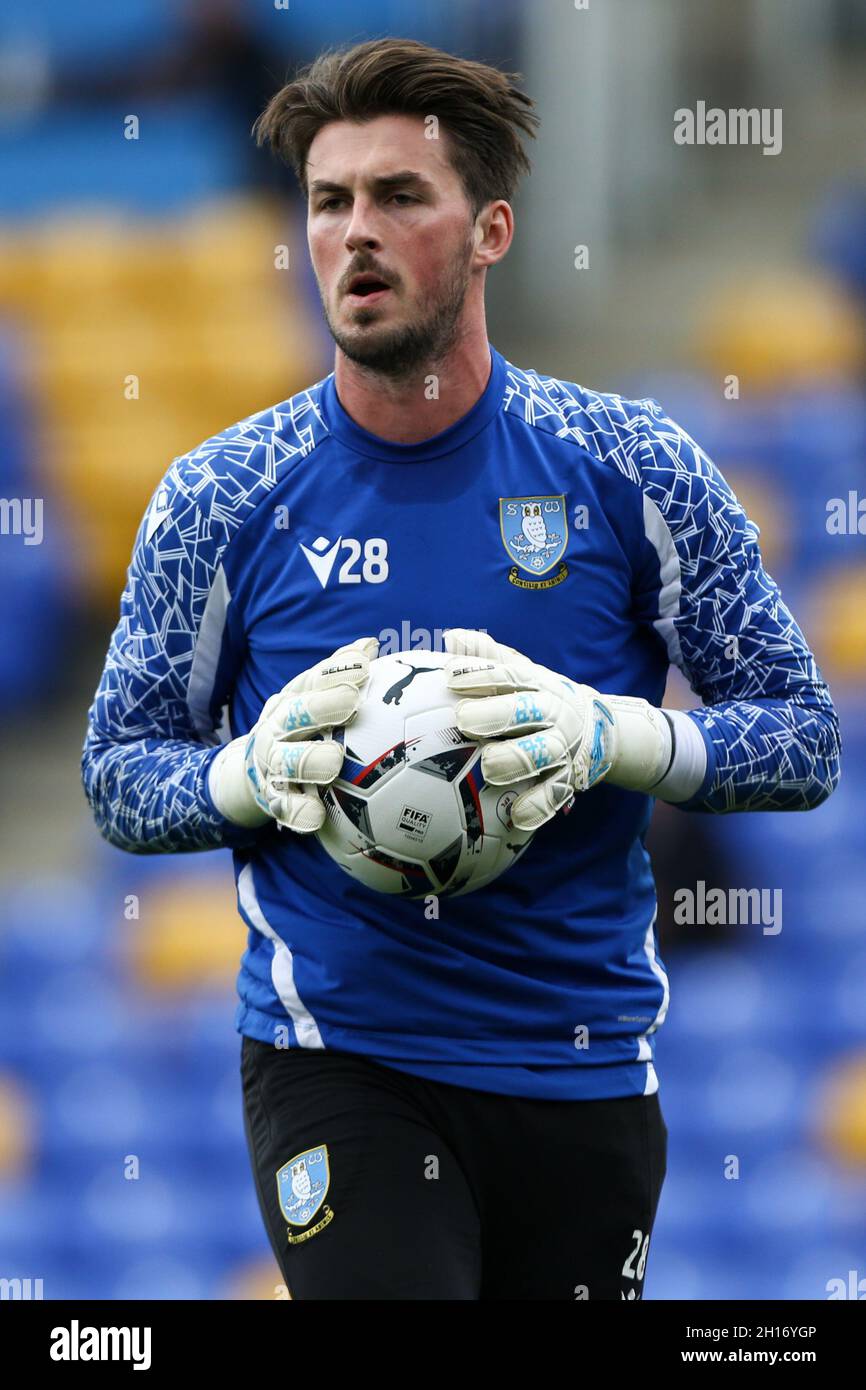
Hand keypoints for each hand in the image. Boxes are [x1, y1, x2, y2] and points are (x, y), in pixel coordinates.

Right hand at [209, 636, 378, 832]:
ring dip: (308, 759)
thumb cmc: (299, 730)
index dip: (335, 671)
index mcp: (291, 702)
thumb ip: (338, 675)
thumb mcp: (310, 700)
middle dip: (320, 706)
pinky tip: (315, 817)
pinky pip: (284, 806)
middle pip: (294, 714)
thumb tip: (370, 644)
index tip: (364, 664)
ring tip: (334, 761)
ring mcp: (271, 764)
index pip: (311, 681)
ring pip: (285, 761)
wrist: (253, 772)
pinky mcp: (272, 798)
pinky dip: (298, 811)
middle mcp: (277, 729)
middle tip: (350, 701)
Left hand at [442, 629, 670, 830]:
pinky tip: (518, 817)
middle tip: (464, 719)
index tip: (449, 676)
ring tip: (490, 767)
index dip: (481, 674)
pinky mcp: (570, 777)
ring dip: (517, 759)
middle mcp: (553, 713)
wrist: (601, 728)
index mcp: (538, 684)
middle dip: (497, 713)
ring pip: (543, 752)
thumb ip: (490, 657)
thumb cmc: (543, 699)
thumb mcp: (525, 672)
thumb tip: (451, 637)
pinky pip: (555, 793)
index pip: (509, 674)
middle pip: (527, 710)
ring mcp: (564, 745)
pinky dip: (539, 805)